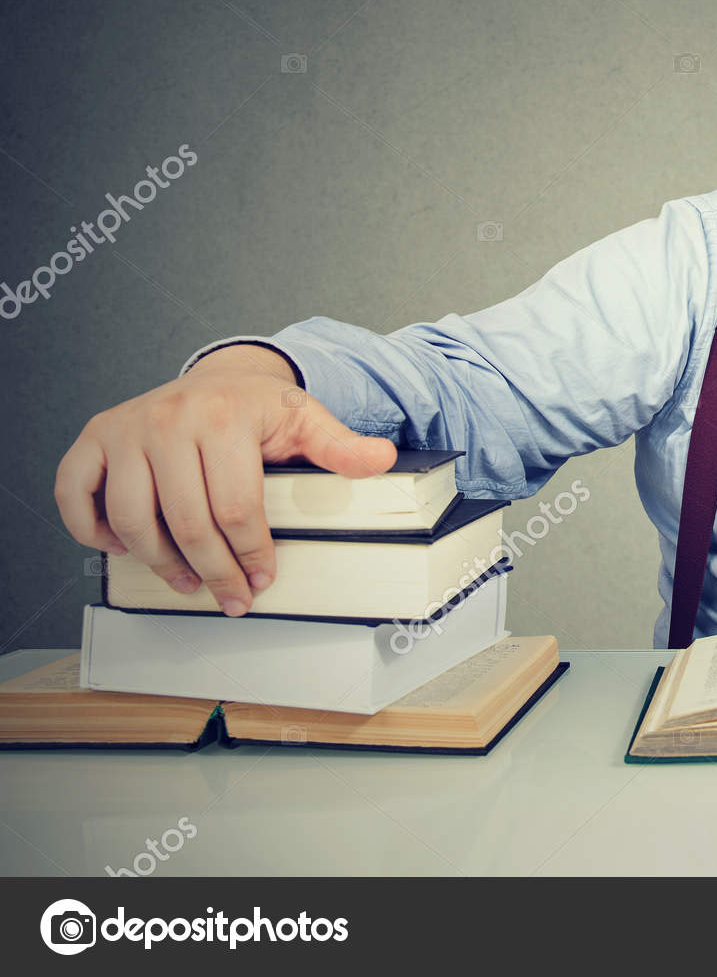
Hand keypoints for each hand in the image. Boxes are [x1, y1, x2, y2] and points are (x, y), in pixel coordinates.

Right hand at [54, 345, 397, 614]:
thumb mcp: (307, 420)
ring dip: (161, 564)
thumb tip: (380, 459)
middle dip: (214, 572)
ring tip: (189, 583)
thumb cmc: (260, 409)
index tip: (261, 581)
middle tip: (232, 599)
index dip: (250, 555)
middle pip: (188, 522)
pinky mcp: (94, 439)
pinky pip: (76, 494)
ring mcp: (125, 430)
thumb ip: (340, 446)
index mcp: (223, 416)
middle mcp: (168, 419)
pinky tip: (122, 547)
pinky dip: (91, 529)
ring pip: (134, 520)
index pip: (236, 508)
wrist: (220, 378)